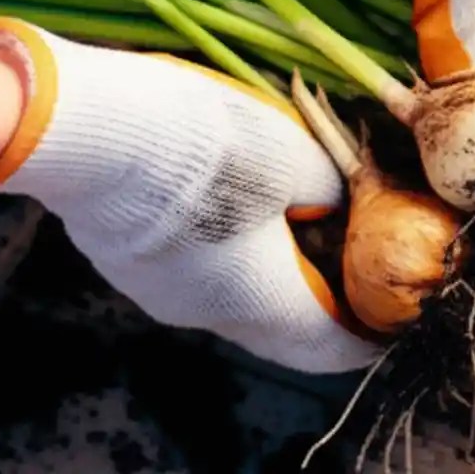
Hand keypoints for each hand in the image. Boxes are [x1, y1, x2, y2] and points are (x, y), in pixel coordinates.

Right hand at [0, 17, 379, 373]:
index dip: (368, 336)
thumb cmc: (203, 145)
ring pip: (234, 300)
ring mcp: (161, 293)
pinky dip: (228, 255)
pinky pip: (195, 273)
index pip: (332, 346)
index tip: (390, 320)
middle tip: (349, 276)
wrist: (85, 129)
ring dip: (270, 276)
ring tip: (296, 229)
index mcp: (261, 300)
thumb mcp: (291, 153)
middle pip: (282, 331)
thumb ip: (327, 186)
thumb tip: (334, 200)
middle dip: (321, 310)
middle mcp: (209, 313)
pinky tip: (232, 207)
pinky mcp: (128, 263)